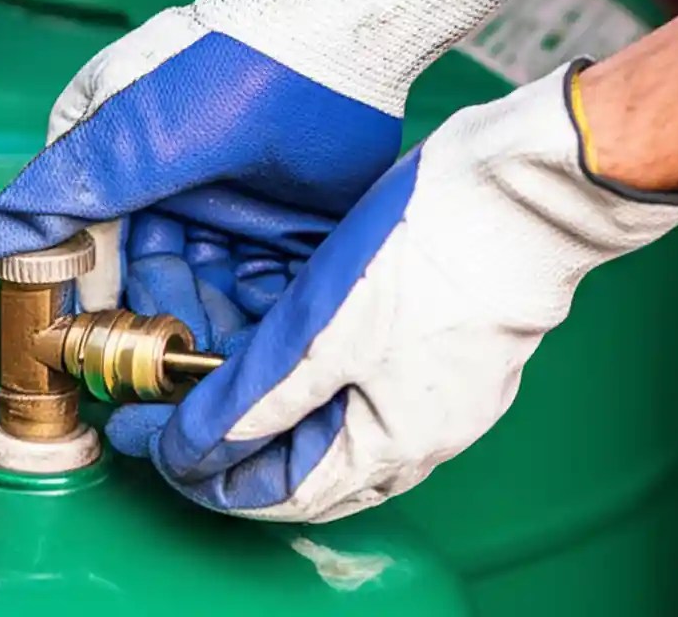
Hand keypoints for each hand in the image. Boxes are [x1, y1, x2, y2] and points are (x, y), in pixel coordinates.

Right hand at [0, 0, 506, 344]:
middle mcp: (171, 193)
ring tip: (223, 352)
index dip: (96, 305)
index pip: (93, 254)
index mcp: (118, 168)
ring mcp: (232, 210)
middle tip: (175, 361)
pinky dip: (264, 311)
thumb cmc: (228, 69)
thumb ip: (58, 200)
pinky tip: (267, 326)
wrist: (338, 35)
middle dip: (164, 321)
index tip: (100, 354)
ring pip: (213, 292)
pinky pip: (268, 287)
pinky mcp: (288, 225)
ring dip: (216, 325)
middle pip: (159, 281)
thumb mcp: (128, 139)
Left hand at [105, 61, 677, 521]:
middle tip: (174, 408)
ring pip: (331, 414)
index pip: (278, 493)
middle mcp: (421, 430)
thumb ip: (256, 400)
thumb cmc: (434, 251)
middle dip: (235, 440)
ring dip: (270, 397)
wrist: (523, 184)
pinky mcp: (441, 337)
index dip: (207, 476)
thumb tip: (197, 451)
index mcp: (393, 445)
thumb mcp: (323, 333)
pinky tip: (282, 330)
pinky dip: (310, 363)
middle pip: (306, 462)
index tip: (154, 443)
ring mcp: (438, 385)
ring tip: (217, 363)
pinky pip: (359, 372)